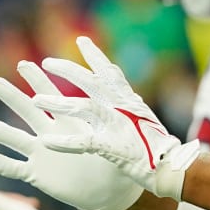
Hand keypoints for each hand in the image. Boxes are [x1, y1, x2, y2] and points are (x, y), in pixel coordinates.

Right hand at [0, 60, 142, 209]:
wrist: (114, 192)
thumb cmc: (118, 161)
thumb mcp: (116, 138)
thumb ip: (110, 122)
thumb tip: (122, 107)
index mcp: (70, 121)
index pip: (51, 95)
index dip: (38, 80)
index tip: (24, 64)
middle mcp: (51, 133)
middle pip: (26, 110)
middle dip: (10, 96)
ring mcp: (42, 153)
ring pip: (13, 138)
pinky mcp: (38, 174)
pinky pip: (14, 168)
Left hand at [37, 37, 199, 199]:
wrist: (174, 169)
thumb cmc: (158, 147)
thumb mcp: (143, 119)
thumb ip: (131, 106)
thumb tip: (127, 95)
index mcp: (130, 101)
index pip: (111, 72)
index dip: (96, 56)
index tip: (82, 41)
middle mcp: (123, 108)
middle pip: (92, 82)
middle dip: (68, 70)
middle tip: (47, 62)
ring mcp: (118, 126)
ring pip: (84, 108)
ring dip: (58, 103)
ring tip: (35, 99)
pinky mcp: (113, 147)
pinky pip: (84, 142)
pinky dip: (65, 142)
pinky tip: (46, 142)